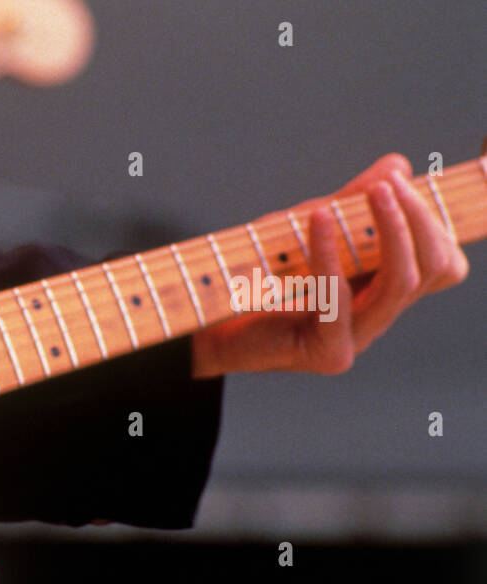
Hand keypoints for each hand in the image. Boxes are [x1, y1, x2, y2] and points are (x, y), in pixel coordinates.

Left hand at [191, 154, 469, 377]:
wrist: (205, 324)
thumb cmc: (256, 278)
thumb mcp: (306, 229)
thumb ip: (351, 202)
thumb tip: (397, 165)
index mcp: (382, 290)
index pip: (441, 261)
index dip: (432, 219)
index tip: (401, 180)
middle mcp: (377, 317)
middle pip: (433, 269)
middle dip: (418, 218)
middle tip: (390, 184)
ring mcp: (356, 340)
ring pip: (401, 284)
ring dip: (392, 231)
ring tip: (373, 193)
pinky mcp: (328, 355)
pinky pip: (341, 301)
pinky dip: (331, 255)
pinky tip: (317, 222)